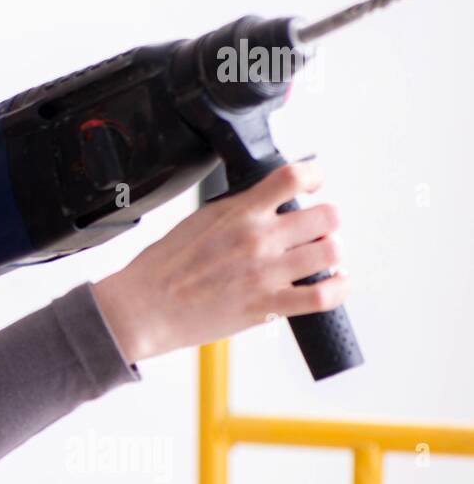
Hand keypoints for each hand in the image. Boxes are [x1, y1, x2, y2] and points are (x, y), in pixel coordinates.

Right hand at [92, 159, 348, 362]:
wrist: (144, 307)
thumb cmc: (162, 268)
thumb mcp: (197, 221)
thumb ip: (235, 211)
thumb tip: (263, 204)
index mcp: (238, 213)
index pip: (293, 177)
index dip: (314, 176)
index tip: (315, 182)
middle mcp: (258, 239)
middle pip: (326, 216)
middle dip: (326, 221)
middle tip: (316, 228)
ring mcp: (266, 273)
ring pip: (331, 252)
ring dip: (331, 252)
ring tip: (322, 256)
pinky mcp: (268, 306)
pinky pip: (323, 295)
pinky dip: (339, 287)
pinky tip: (335, 282)